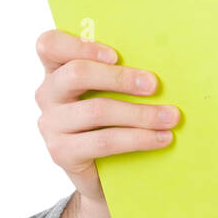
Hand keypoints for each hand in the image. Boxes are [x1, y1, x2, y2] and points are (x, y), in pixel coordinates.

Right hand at [33, 29, 179, 203]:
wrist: (104, 173)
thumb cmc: (112, 119)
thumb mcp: (112, 92)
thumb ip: (121, 74)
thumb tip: (160, 66)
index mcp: (56, 69)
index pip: (50, 45)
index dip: (80, 45)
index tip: (116, 55)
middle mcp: (47, 94)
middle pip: (76, 74)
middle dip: (120, 78)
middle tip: (154, 85)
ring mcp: (51, 124)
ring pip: (96, 110)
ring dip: (140, 113)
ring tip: (170, 117)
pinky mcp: (61, 152)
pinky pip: (104, 142)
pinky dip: (138, 139)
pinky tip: (161, 138)